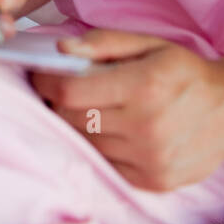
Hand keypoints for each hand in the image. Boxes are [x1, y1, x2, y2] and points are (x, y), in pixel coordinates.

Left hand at [32, 29, 223, 190]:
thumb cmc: (184, 71)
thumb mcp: (149, 43)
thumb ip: (103, 43)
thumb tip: (61, 50)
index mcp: (143, 86)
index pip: (70, 92)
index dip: (46, 82)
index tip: (39, 74)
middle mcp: (146, 127)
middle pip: (73, 119)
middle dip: (58, 102)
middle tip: (61, 89)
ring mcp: (150, 159)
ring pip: (87, 143)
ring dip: (78, 125)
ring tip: (89, 108)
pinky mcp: (153, 181)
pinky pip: (107, 164)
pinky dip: (100, 146)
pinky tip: (110, 129)